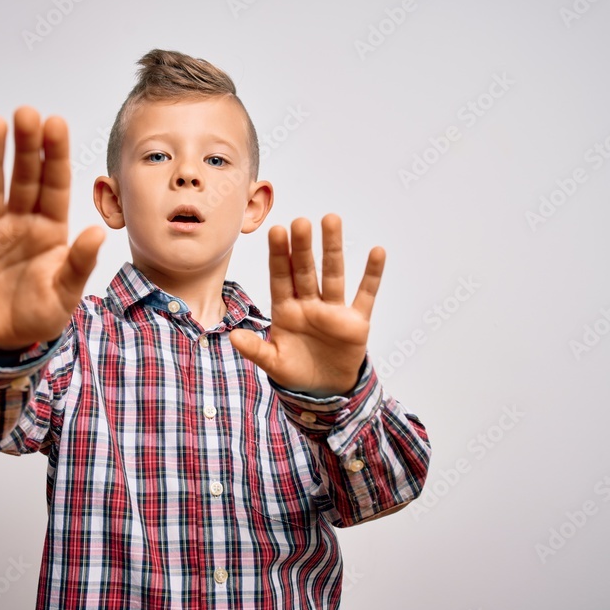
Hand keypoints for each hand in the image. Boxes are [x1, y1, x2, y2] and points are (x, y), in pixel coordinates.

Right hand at [0, 106, 104, 349]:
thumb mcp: (66, 292)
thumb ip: (79, 263)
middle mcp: (19, 220)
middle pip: (23, 177)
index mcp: (50, 226)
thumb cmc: (42, 313)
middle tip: (26, 113)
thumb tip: (98, 232)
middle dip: (24, 145)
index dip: (54, 154)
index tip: (55, 123)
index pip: (53, 183)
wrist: (7, 342)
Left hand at [229, 214, 383, 396]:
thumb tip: (233, 337)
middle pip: (305, 270)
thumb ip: (256, 350)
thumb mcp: (274, 363)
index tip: (276, 230)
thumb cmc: (296, 371)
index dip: (279, 255)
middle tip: (301, 221)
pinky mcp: (356, 321)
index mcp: (286, 310)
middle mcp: (309, 304)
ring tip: (331, 219)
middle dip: (302, 247)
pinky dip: (372, 275)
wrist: (325, 389)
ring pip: (333, 274)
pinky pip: (366, 294)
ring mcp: (333, 310)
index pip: (280, 277)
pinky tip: (377, 252)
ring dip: (332, 248)